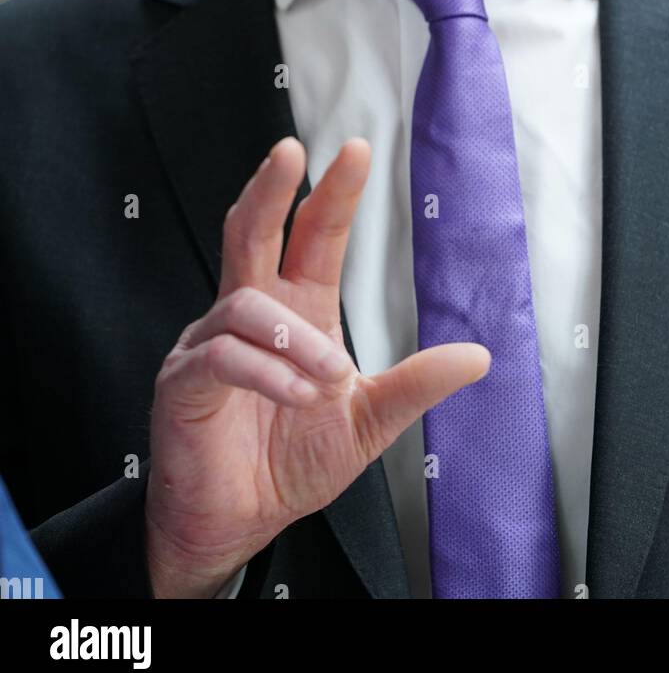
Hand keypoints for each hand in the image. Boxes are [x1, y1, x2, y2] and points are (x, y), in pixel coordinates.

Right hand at [144, 136, 489, 596]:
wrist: (241, 522)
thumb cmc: (292, 461)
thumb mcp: (369, 421)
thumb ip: (415, 385)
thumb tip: (479, 356)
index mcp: (298, 310)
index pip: (313, 235)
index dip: (333, 194)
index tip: (357, 150)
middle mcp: (252, 313)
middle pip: (253, 231)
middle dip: (271, 189)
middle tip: (291, 152)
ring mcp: (211, 342)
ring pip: (246, 301)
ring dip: (297, 338)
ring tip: (331, 378)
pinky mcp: (186, 380)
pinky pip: (224, 355)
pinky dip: (268, 371)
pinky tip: (298, 394)